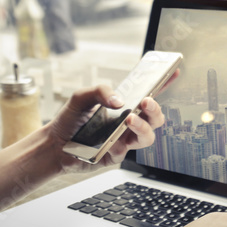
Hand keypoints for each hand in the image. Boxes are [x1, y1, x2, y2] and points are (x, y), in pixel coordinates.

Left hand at [47, 71, 179, 171]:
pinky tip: (108, 142)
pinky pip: (124, 152)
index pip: (147, 93)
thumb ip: (100, 91)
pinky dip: (117, 145)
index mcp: (124, 106)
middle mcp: (127, 123)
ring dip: (143, 128)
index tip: (173, 71)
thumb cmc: (69, 120)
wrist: (53, 145)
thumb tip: (120, 101)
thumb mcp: (81, 97)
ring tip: (129, 119)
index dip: (163, 83)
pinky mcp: (115, 156)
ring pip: (148, 137)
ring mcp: (124, 140)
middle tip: (145, 102)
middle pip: (155, 118)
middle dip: (155, 110)